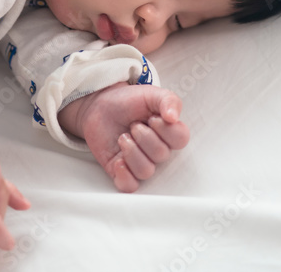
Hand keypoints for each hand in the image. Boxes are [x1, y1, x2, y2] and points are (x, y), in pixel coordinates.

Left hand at [58, 83, 189, 192]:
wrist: (100, 104)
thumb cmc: (128, 101)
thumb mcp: (151, 94)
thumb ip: (168, 100)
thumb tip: (174, 117)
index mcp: (168, 132)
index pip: (180, 140)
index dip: (166, 130)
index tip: (152, 118)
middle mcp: (157, 150)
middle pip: (161, 155)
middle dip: (144, 136)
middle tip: (133, 125)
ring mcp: (140, 161)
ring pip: (146, 171)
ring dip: (132, 152)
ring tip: (123, 137)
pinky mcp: (122, 171)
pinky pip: (129, 186)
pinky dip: (124, 176)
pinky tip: (118, 161)